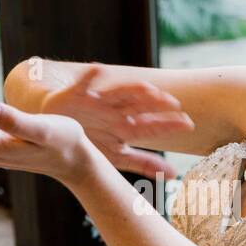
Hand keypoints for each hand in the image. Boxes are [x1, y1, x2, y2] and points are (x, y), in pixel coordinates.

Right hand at [34, 62, 192, 178]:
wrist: (56, 133)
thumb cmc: (90, 142)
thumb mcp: (117, 156)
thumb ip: (144, 163)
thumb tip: (174, 175)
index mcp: (125, 127)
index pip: (151, 125)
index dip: (169, 124)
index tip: (188, 124)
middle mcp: (114, 112)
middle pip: (140, 105)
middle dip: (156, 104)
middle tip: (174, 105)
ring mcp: (97, 102)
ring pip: (118, 93)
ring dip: (133, 90)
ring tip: (149, 90)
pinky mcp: (76, 95)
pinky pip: (83, 84)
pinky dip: (89, 76)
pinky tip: (97, 70)